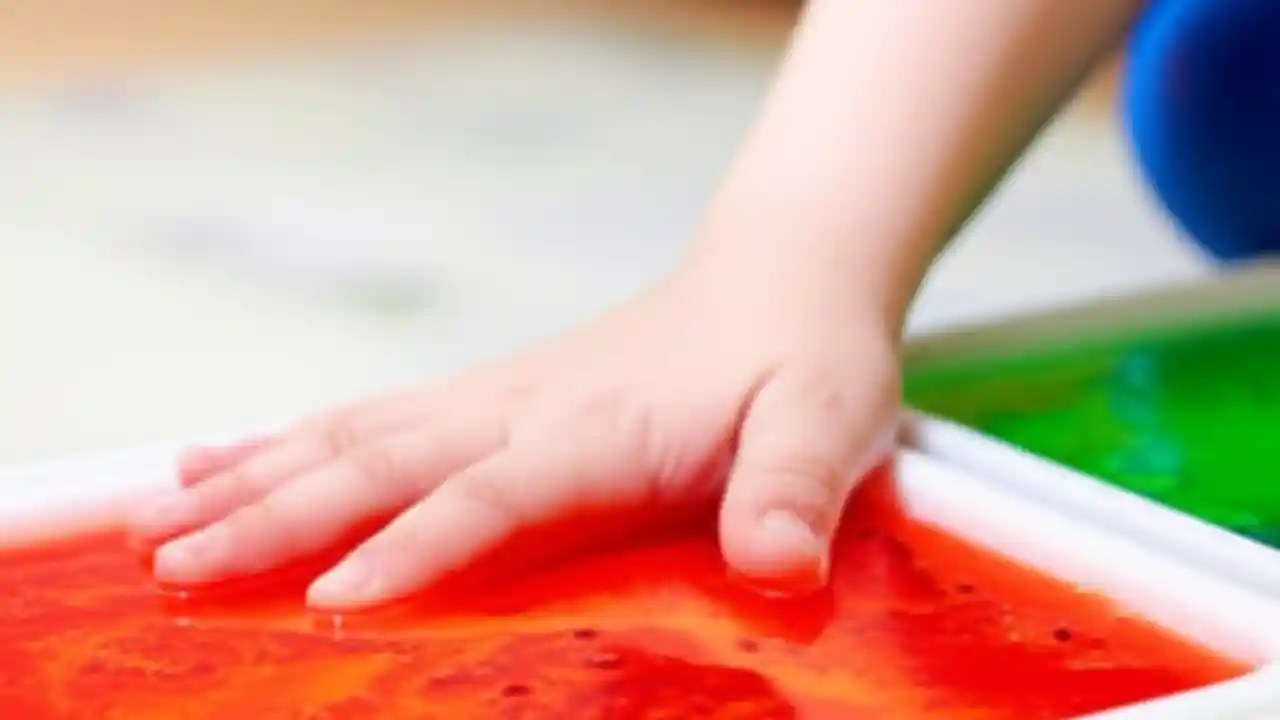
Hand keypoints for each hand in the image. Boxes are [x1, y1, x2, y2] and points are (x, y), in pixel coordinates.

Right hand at [129, 255, 898, 610]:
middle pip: (381, 459)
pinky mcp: (493, 398)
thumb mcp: (826, 424)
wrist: (779, 280)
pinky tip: (235, 458)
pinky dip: (293, 444)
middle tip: (171, 559)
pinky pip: (374, 420)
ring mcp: (499, 398)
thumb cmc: (802, 360)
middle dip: (274, 514)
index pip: (489, 496)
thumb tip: (777, 569)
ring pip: (355, 435)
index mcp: (598, 429)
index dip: (413, 548)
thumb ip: (792, 491)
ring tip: (160, 515)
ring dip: (256, 477)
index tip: (328, 602)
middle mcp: (526, 409)